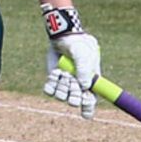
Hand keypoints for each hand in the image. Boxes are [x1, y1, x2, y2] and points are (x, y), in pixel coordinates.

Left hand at [39, 3, 98, 118]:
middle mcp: (77, 86)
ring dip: (61, 87)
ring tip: (63, 72)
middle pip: (75, 102)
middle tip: (72, 82)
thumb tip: (84, 87)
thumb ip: (84, 69)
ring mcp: (64, 84)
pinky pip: (49, 91)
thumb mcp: (83, 54)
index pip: (91, 101)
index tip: (84, 99)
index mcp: (90, 83)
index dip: (88, 106)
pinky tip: (55, 73)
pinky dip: (51, 84)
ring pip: (61, 96)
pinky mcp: (52, 81)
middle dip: (73, 96)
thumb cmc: (78, 45)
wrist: (62, 36)